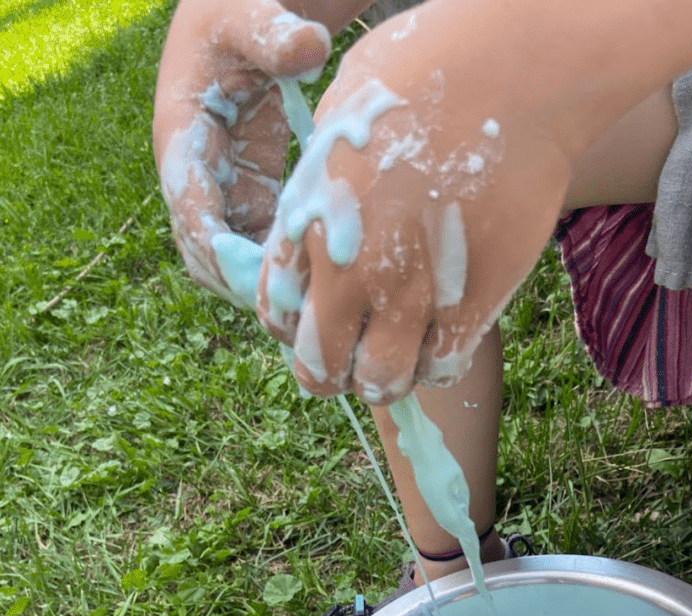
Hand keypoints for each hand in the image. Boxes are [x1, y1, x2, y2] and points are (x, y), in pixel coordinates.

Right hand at [153, 0, 331, 308]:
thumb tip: (311, 47)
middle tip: (287, 315)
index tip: (256, 280)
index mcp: (182, 139)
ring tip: (303, 313)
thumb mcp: (250, 14)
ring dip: (259, 286)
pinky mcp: (246, 195)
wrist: (238, 14)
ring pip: (229, 259)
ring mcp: (219, 190)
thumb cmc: (239, 10)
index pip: (191, 209)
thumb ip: (275, 32)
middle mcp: (194, 176)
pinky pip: (256, 245)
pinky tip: (316, 284)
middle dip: (240, 283)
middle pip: (204, 249)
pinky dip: (278, 269)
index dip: (220, 249)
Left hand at [256, 0, 573, 401]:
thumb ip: (316, 198)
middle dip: (333, 370)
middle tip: (356, 347)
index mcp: (308, 229)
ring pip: (384, 384)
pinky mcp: (473, 304)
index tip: (319, 313)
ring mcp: (413, 296)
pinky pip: (444, 368)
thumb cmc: (419, 78)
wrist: (511, 75)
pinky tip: (445, 327)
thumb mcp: (336, 131)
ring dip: (388, 373)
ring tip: (403, 342)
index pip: (276, 321)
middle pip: (321, 373)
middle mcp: (352, 275)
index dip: (295, 326)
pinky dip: (439, 361)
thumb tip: (313, 240)